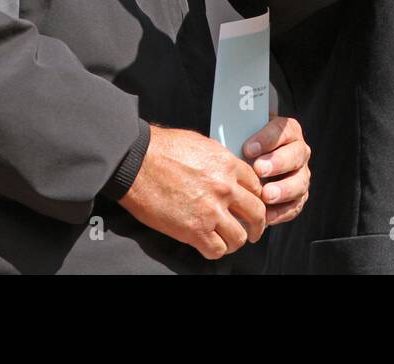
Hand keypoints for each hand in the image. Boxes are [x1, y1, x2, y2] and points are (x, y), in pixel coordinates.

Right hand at [118, 125, 265, 259]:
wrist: (136, 162)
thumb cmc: (162, 149)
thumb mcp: (201, 143)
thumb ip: (220, 160)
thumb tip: (228, 171)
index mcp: (228, 165)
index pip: (257, 187)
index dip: (256, 198)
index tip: (252, 206)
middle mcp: (225, 188)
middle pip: (257, 213)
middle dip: (257, 224)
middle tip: (253, 229)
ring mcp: (211, 211)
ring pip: (240, 237)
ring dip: (236, 240)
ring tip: (229, 240)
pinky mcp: (194, 230)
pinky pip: (217, 250)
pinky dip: (216, 250)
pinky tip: (210, 244)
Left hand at [244, 116, 310, 225]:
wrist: (248, 165)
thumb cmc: (243, 147)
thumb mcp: (242, 136)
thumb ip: (240, 137)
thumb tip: (229, 140)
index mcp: (287, 131)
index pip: (282, 129)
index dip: (267, 139)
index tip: (249, 148)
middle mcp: (298, 151)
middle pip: (295, 155)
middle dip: (277, 162)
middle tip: (259, 170)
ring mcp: (301, 175)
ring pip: (299, 182)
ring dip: (283, 189)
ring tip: (266, 195)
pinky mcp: (298, 197)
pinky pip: (294, 206)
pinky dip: (281, 212)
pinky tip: (267, 215)